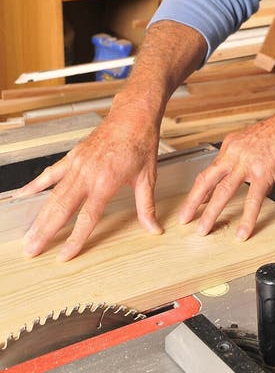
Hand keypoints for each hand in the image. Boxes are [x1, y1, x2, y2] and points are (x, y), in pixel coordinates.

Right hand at [17, 93, 162, 260]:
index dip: (75, 239)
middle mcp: (88, 174)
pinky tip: (22, 195)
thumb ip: (147, 207)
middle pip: (62, 209)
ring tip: (28, 235)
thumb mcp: (148, 177)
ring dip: (39, 216)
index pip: (87, 217)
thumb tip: (154, 229)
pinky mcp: (73, 156)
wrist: (132, 116)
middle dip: (46, 232)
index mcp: (106, 182)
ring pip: (53, 195)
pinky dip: (35, 185)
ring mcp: (77, 164)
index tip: (63, 256)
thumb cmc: (140, 144)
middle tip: (32, 251)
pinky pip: (50, 173)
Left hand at [178, 107, 274, 240]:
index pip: (209, 170)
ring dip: (211, 213)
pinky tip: (243, 232)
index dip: (199, 190)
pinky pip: (253, 199)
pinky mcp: (264, 171)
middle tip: (184, 219)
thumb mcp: (252, 140)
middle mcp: (235, 152)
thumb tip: (234, 175)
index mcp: (231, 145)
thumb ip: (241, 157)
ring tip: (204, 230)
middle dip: (193, 202)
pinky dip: (247, 218)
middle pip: (207, 180)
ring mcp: (248, 162)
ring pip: (224, 191)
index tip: (193, 204)